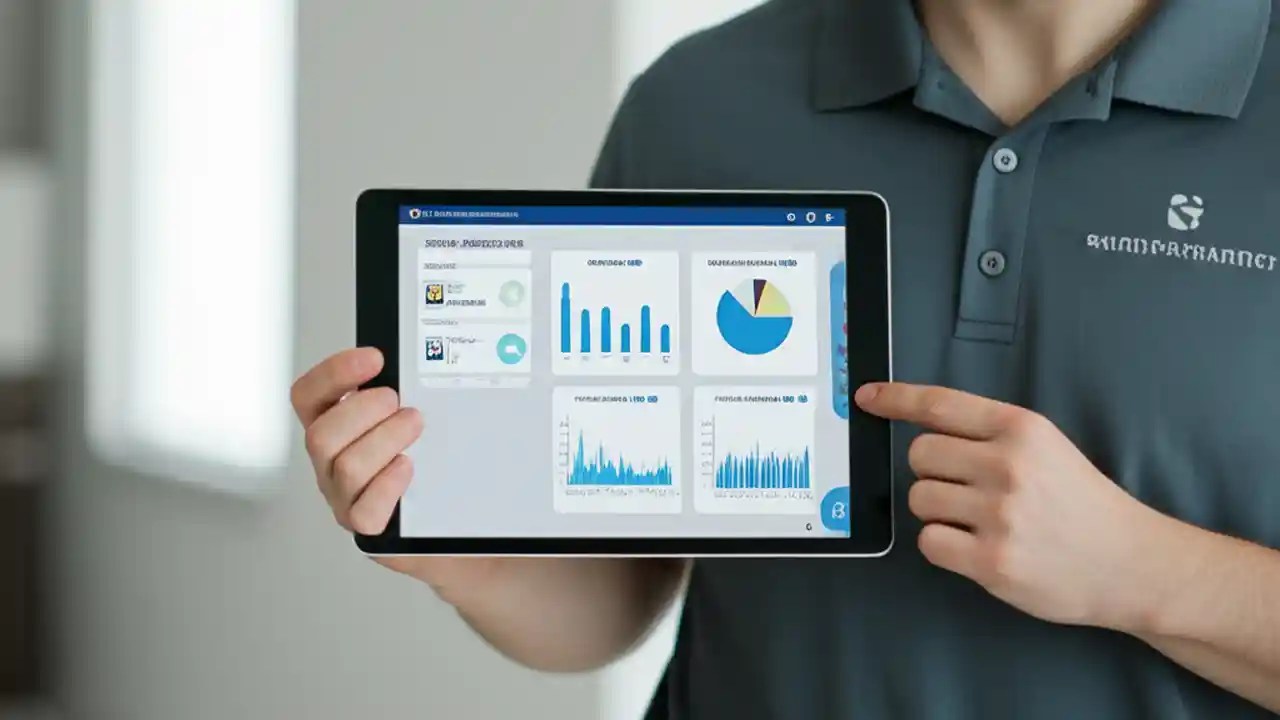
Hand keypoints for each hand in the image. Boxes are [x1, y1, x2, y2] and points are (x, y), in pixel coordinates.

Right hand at [291, 348, 505, 604]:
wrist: (443, 520)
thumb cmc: (421, 462)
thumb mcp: (407, 419)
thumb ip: (401, 392)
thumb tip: (418, 362)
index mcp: (333, 428)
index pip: (308, 397)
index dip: (334, 373)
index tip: (374, 358)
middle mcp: (330, 463)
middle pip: (320, 435)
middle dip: (365, 410)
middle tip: (399, 402)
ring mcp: (344, 497)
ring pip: (346, 468)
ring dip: (385, 440)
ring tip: (413, 426)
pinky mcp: (365, 528)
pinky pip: (365, 511)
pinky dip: (388, 485)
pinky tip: (407, 468)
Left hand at [856, 382, 1166, 630]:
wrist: (1132, 563)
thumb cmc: (1083, 504)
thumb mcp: (1046, 447)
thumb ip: (989, 434)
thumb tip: (924, 426)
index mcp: (1021, 429)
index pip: (938, 405)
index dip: (895, 399)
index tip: (867, 398)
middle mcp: (1008, 465)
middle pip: (919, 454)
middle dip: (933, 472)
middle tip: (968, 490)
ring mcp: (999, 515)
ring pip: (919, 498)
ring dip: (938, 511)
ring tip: (981, 522)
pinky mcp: (992, 561)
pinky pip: (929, 542)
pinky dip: (943, 546)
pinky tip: (978, 547)